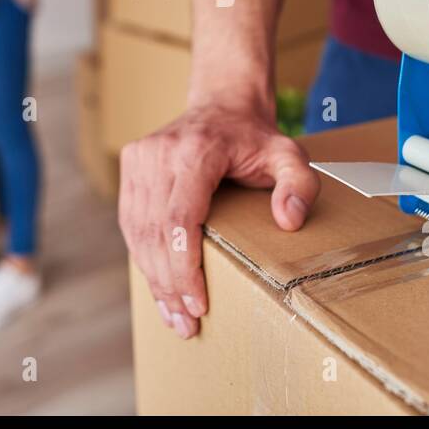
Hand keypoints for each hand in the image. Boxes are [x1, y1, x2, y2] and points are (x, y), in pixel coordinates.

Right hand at [118, 101, 318, 338]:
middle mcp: (158, 154)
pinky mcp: (129, 168)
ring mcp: (139, 160)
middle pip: (155, 232)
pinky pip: (131, 223)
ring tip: (174, 316)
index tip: (199, 303)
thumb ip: (299, 185)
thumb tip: (288, 221)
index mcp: (195, 151)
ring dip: (154, 279)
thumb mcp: (290, 155)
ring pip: (138, 232)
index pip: (180, 218)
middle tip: (187, 323)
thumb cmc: (255, 137)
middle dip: (170, 284)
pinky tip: (159, 289)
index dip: (184, 266)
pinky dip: (144, 259)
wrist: (222, 104)